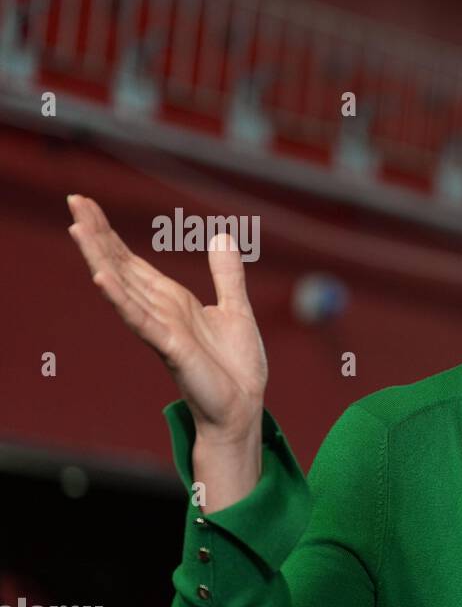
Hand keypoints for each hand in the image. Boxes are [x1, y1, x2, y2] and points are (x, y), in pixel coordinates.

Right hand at [65, 194, 267, 440]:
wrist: (243, 406)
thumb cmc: (234, 366)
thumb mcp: (236, 309)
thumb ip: (226, 275)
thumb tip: (222, 235)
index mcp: (173, 301)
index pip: (133, 261)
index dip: (111, 233)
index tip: (87, 204)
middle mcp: (160, 311)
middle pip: (121, 266)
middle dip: (98, 234)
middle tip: (73, 200)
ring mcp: (160, 328)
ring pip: (124, 287)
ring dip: (101, 258)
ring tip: (78, 229)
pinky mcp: (169, 347)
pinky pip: (140, 319)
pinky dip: (121, 299)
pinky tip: (101, 278)